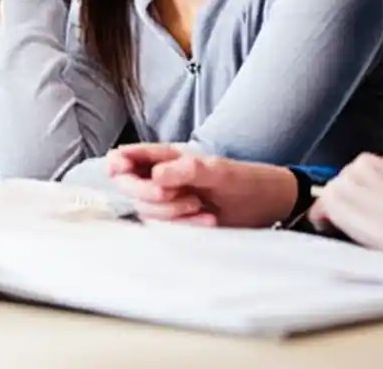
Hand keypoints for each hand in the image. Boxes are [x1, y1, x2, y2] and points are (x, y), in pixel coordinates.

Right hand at [107, 144, 297, 227]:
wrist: (265, 205)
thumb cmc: (243, 179)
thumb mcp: (217, 170)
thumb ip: (185, 170)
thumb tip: (155, 176)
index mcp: (165, 157)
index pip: (126, 157)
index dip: (117, 163)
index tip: (121, 171)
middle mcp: (159, 177)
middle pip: (128, 186)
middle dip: (146, 193)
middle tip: (171, 194)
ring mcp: (166, 201)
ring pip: (145, 209)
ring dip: (170, 212)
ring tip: (200, 206)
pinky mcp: (175, 222)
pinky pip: (164, 227)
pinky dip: (184, 226)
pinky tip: (206, 220)